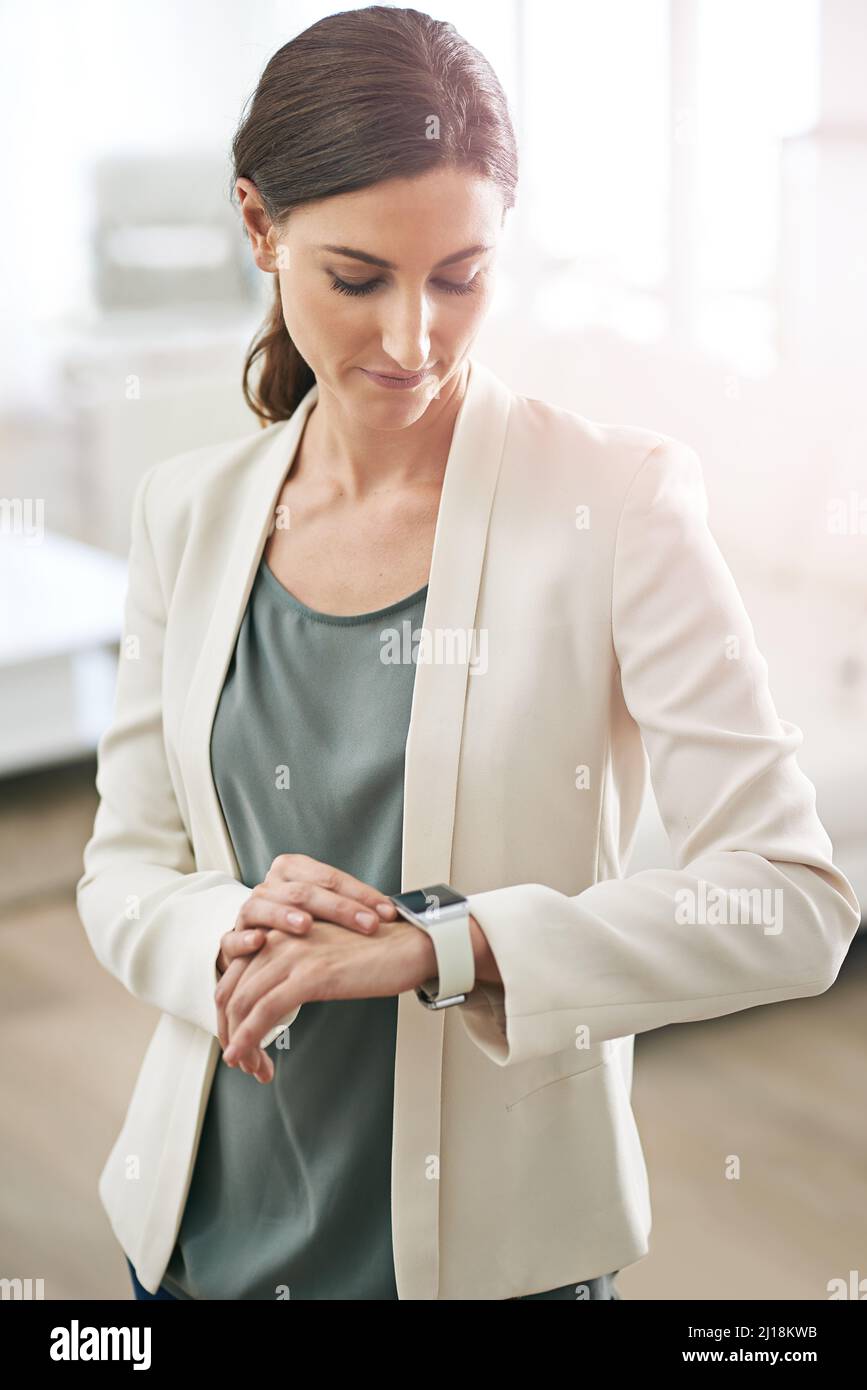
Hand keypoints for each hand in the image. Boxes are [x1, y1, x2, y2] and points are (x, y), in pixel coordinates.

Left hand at [215, 855, 398, 1078]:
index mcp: (278, 933)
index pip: (233, 977)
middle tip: (242, 1061)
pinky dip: (250, 1039)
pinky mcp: (309, 975)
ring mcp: (292, 955)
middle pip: (230, 992)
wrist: (408, 945)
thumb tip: (273, 1004)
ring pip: (244, 1005)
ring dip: (240, 1043)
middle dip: (230, 1032)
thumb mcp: (320, 956)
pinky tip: (249, 1058)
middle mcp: (278, 939)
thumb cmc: (371, 954)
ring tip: (250, 1067)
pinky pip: (264, 1012)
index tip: (240, 1040)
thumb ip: (292, 970)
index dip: (229, 1014)